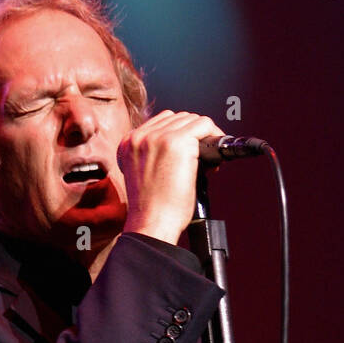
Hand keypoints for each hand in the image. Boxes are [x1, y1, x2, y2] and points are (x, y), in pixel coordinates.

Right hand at [119, 110, 223, 245]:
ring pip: (192, 120)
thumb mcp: (143, 175)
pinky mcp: (177, 142)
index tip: (190, 150)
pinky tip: (214, 155)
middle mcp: (140, 137)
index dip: (180, 134)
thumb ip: (154, 155)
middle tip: (202, 158)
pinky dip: (214, 135)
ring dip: (203, 136)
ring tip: (207, 160)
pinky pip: (204, 125)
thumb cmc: (151, 209)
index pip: (161, 122)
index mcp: (129, 144)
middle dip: (193, 135)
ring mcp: (158, 137)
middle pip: (178, 118)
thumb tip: (184, 144)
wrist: (152, 224)